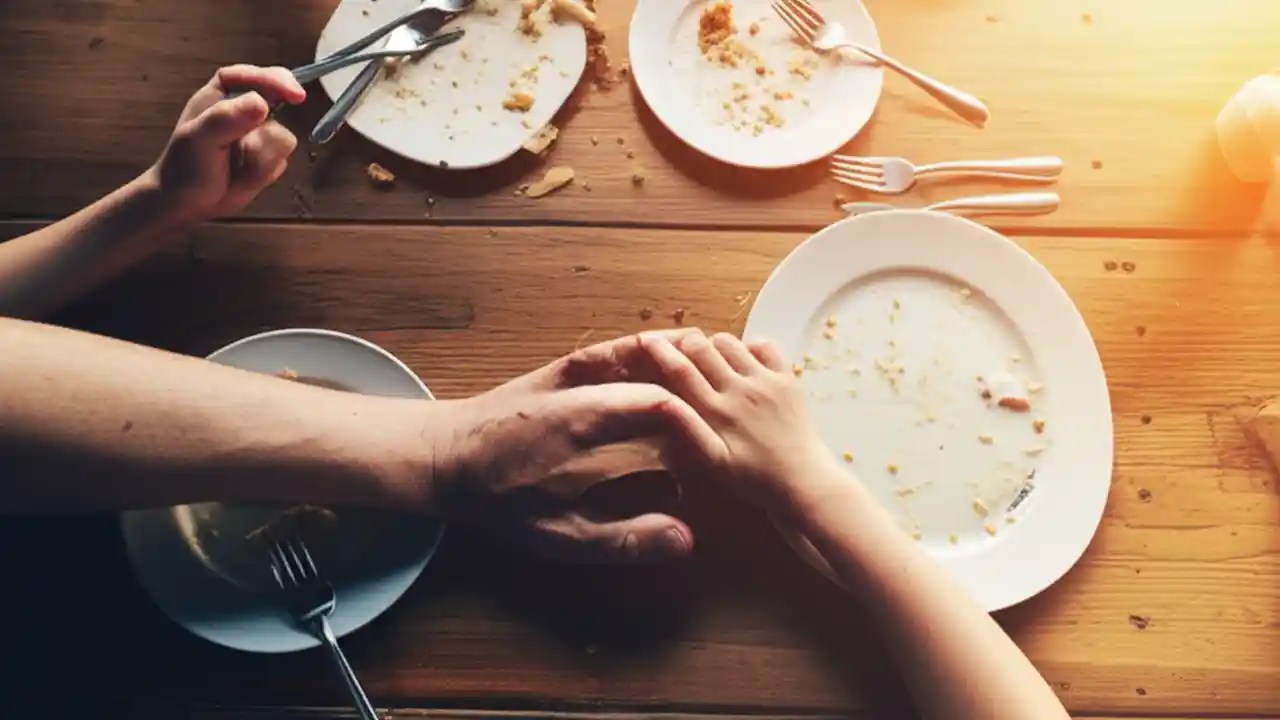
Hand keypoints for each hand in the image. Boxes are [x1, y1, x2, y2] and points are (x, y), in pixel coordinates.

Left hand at [146, 65, 305, 224]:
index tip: (295, 93)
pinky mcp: (269, 158)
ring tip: (236, 168)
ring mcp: (259, 135)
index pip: (251, 77)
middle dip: (267, 128)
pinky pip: (283, 160)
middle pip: (276, 106)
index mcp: (222, 94)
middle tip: (253, 145)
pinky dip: (265, 172)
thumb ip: (227, 118)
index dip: (275, 79)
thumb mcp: (199, 139)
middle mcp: (244, 110)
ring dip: (262, 156)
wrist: (187, 204)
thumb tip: (261, 103)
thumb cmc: (185, 166)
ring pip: (282, 137)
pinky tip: (244, 178)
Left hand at [436, 331, 719, 563]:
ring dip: (687, 367)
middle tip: (732, 426)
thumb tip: (684, 538)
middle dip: (703, 399)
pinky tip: (682, 369)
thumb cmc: (493, 499)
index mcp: (576, 420)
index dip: (700, 430)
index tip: (720, 460)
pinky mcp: (572, 363)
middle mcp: (578, 382)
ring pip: (648, 349)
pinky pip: (626, 349)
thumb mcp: (552, 535)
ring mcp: (574, 365)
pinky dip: (660, 355)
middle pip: (663, 371)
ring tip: (722, 392)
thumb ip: (620, 537)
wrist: (441, 453)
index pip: (660, 404)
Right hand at [639, 330, 848, 510]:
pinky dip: (750, 346)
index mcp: (717, 411)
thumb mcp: (714, 462)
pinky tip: (745, 362)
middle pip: (701, 347)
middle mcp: (739, 389)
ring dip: (715, 345)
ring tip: (712, 361)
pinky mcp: (787, 378)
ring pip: (729, 342)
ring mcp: (765, 380)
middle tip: (679, 349)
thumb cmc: (754, 478)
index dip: (660, 351)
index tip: (646, 340)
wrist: (804, 481)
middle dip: (684, 343)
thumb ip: (688, 430)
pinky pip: (764, 345)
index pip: (681, 370)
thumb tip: (662, 401)